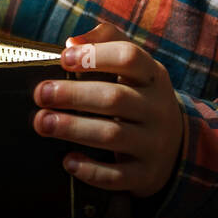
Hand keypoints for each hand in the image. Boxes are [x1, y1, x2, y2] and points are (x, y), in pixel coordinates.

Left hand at [32, 21, 184, 197]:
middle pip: (114, 98)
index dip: (94, 55)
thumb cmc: (139, 94)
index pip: (129, 57)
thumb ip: (105, 41)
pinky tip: (69, 162)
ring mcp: (154, 143)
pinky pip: (118, 176)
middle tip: (41, 93)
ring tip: (43, 122)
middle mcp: (157, 108)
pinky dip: (91, 170)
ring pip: (113, 136)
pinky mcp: (146, 174)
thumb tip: (72, 41)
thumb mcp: (133, 65)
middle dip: (73, 95)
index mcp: (152, 75)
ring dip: (73, 129)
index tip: (63, 58)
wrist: (176, 144)